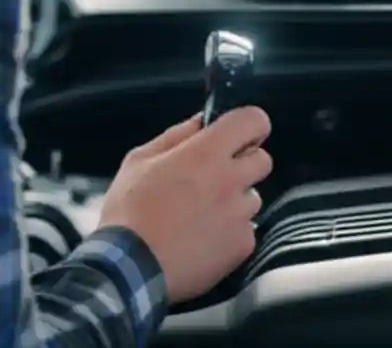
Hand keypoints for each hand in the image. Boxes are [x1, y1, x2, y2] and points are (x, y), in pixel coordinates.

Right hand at [97, 106, 272, 303]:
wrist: (130, 270)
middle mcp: (230, 180)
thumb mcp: (139, 161)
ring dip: (234, 201)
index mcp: (205, 153)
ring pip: (252, 198)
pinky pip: (246, 229)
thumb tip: (201, 121)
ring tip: (200, 215)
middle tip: (215, 177)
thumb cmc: (129, 214)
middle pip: (262, 160)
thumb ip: (176, 136)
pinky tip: (202, 238)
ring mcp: (239, 214)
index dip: (250, 125)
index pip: (253, 121)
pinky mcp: (242, 244)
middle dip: (243, 164)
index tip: (241, 134)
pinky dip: (230, 232)